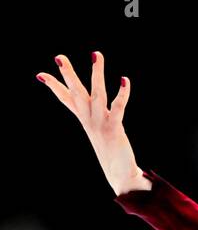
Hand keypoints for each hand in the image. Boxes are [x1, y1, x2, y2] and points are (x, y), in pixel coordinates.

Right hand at [36, 51, 149, 194]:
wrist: (119, 174)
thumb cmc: (110, 151)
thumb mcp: (96, 130)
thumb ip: (93, 117)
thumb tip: (88, 107)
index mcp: (84, 119)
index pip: (66, 99)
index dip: (54, 87)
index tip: (40, 74)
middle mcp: (89, 119)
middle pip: (76, 93)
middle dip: (68, 74)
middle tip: (59, 57)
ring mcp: (100, 123)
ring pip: (97, 94)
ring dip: (97, 74)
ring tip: (96, 54)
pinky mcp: (114, 129)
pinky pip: (118, 108)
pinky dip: (122, 93)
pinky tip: (124, 79)